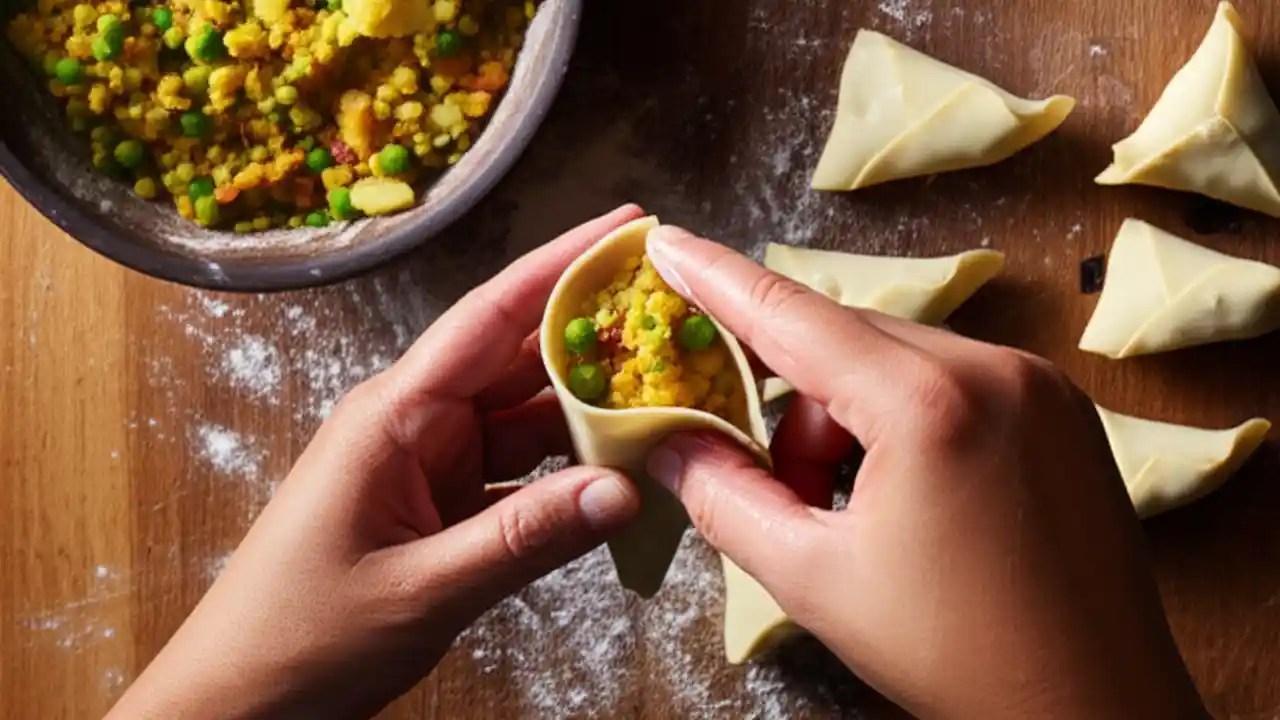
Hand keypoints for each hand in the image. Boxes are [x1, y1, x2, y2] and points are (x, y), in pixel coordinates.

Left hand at [108, 206, 644, 719]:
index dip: (561, 266)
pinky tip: (621, 466)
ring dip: (592, 406)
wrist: (240, 700)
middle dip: (596, 334)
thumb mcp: (420, 588)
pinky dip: (569, 468)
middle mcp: (416, 422)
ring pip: (527, 415)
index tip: (627, 228)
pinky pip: (520, 468)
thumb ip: (524, 537)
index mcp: (394, 415)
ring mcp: (431, 462)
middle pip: (519, 359)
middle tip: (679, 313)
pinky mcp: (443, 502)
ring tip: (671, 387)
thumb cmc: (302, 636)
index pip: (490, 318)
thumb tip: (625, 488)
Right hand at [642, 227, 1208, 719]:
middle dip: (791, 405)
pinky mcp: (1062, 409)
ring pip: (897, 360)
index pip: (793, 318)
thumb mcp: (814, 579)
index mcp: (929, 404)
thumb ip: (724, 498)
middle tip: (779, 484)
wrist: (1095, 708)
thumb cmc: (956, 655)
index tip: (667, 243)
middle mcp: (995, 369)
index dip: (718, 279)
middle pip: (844, 342)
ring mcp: (1040, 384)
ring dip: (848, 418)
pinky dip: (903, 419)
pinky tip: (904, 496)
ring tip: (851, 509)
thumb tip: (668, 445)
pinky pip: (951, 378)